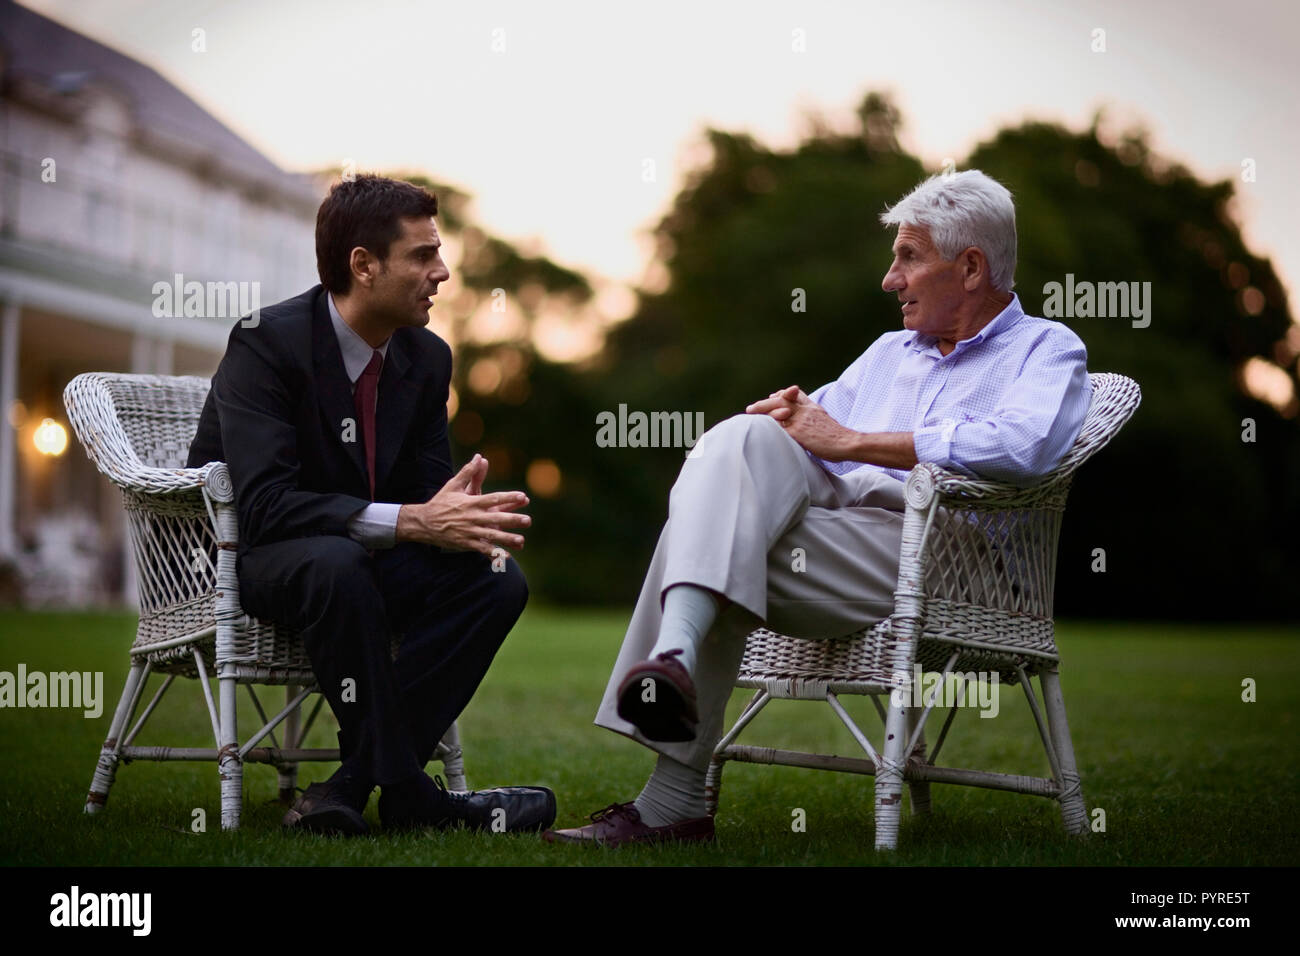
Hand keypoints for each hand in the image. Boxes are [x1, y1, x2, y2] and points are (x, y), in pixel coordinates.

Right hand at [396, 454, 530, 555]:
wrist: (424, 522)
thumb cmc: (440, 502)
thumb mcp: (453, 485)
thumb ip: (468, 472)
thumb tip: (479, 456)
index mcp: (471, 503)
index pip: (493, 499)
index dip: (509, 498)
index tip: (523, 497)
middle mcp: (472, 517)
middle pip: (495, 518)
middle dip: (512, 520)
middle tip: (528, 520)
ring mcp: (469, 531)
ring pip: (491, 536)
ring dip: (507, 539)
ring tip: (521, 541)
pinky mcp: (465, 543)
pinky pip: (481, 549)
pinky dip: (493, 553)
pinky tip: (505, 557)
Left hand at [746, 385, 857, 461]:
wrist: (848, 443)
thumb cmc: (838, 438)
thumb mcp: (826, 422)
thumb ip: (814, 419)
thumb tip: (806, 426)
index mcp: (813, 408)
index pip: (796, 395)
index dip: (782, 394)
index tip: (773, 396)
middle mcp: (806, 410)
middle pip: (782, 399)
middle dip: (765, 403)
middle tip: (751, 408)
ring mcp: (802, 420)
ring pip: (778, 409)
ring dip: (763, 410)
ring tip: (750, 411)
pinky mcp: (799, 432)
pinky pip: (780, 426)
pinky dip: (769, 424)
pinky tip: (759, 426)